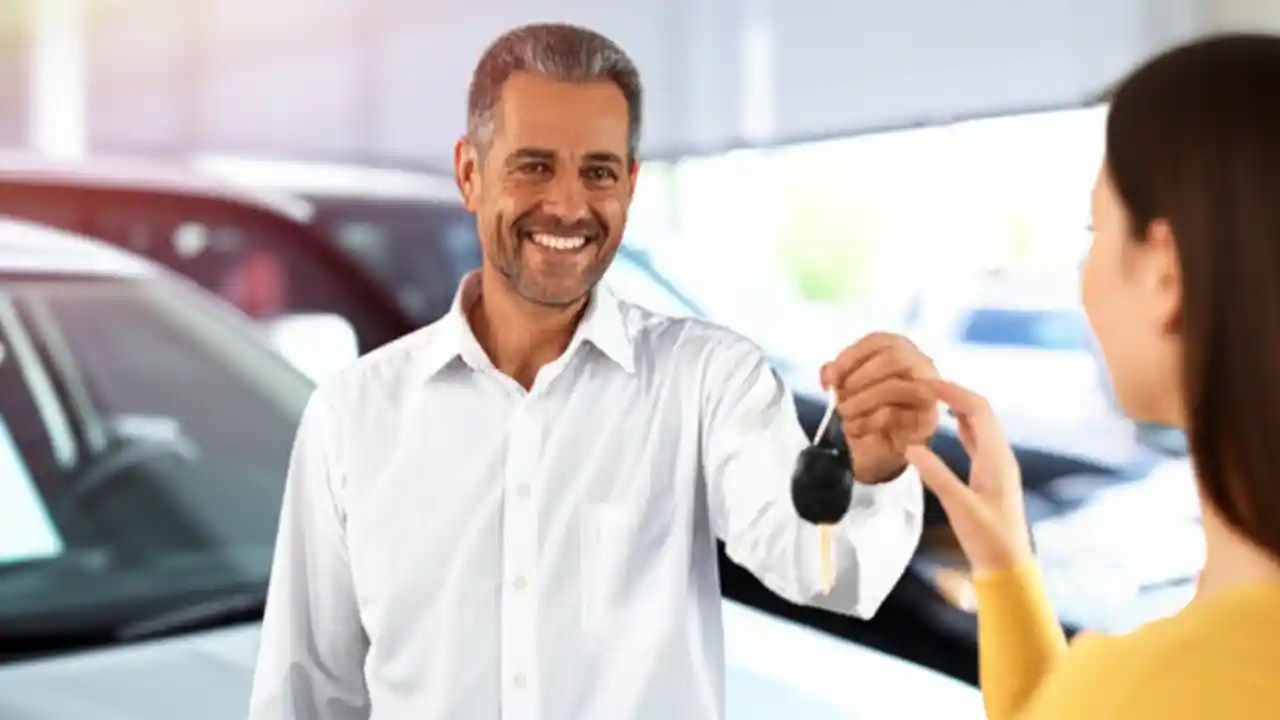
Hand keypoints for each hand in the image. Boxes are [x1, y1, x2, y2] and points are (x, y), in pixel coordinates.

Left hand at [820, 333, 939, 483]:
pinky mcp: (926, 420)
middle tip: (841, 397)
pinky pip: (894, 416)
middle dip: (860, 378)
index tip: (829, 379)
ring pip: (894, 387)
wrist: (881, 447)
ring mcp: (928, 393)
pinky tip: (854, 428)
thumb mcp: (846, 386)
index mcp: (900, 349)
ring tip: (845, 413)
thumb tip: (829, 375)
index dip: (849, 357)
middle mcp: (920, 365)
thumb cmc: (866, 408)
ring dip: (862, 401)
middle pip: (894, 358)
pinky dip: (866, 422)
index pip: (878, 341)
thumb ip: (835, 373)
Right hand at [903, 380, 1032, 573]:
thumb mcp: (959, 506)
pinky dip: (962, 423)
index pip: (977, 409)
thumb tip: (910, 445)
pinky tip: (948, 422)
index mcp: (996, 457)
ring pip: (979, 423)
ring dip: (958, 405)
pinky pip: (977, 438)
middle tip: (925, 384)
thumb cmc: (987, 539)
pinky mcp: (990, 474)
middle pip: (980, 411)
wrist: (1007, 565)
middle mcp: (1000, 455)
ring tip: (932, 396)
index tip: (925, 382)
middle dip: (954, 393)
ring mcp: (997, 464)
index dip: (952, 391)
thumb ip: (935, 475)